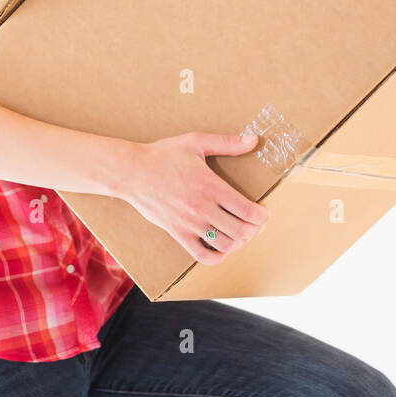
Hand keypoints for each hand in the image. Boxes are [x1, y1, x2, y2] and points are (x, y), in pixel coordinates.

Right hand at [125, 131, 269, 262]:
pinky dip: (217, 257)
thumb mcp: (196, 142)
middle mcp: (203, 208)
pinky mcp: (178, 234)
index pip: (247, 211)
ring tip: (240, 235)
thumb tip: (254, 140)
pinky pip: (202, 256)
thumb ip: (227, 143)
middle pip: (241, 231)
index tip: (264, 213)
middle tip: (256, 225)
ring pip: (225, 245)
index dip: (262, 217)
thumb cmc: (163, 155)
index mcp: (211, 187)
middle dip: (255, 230)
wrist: (132, 172)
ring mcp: (190, 224)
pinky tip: (221, 248)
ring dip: (239, 243)